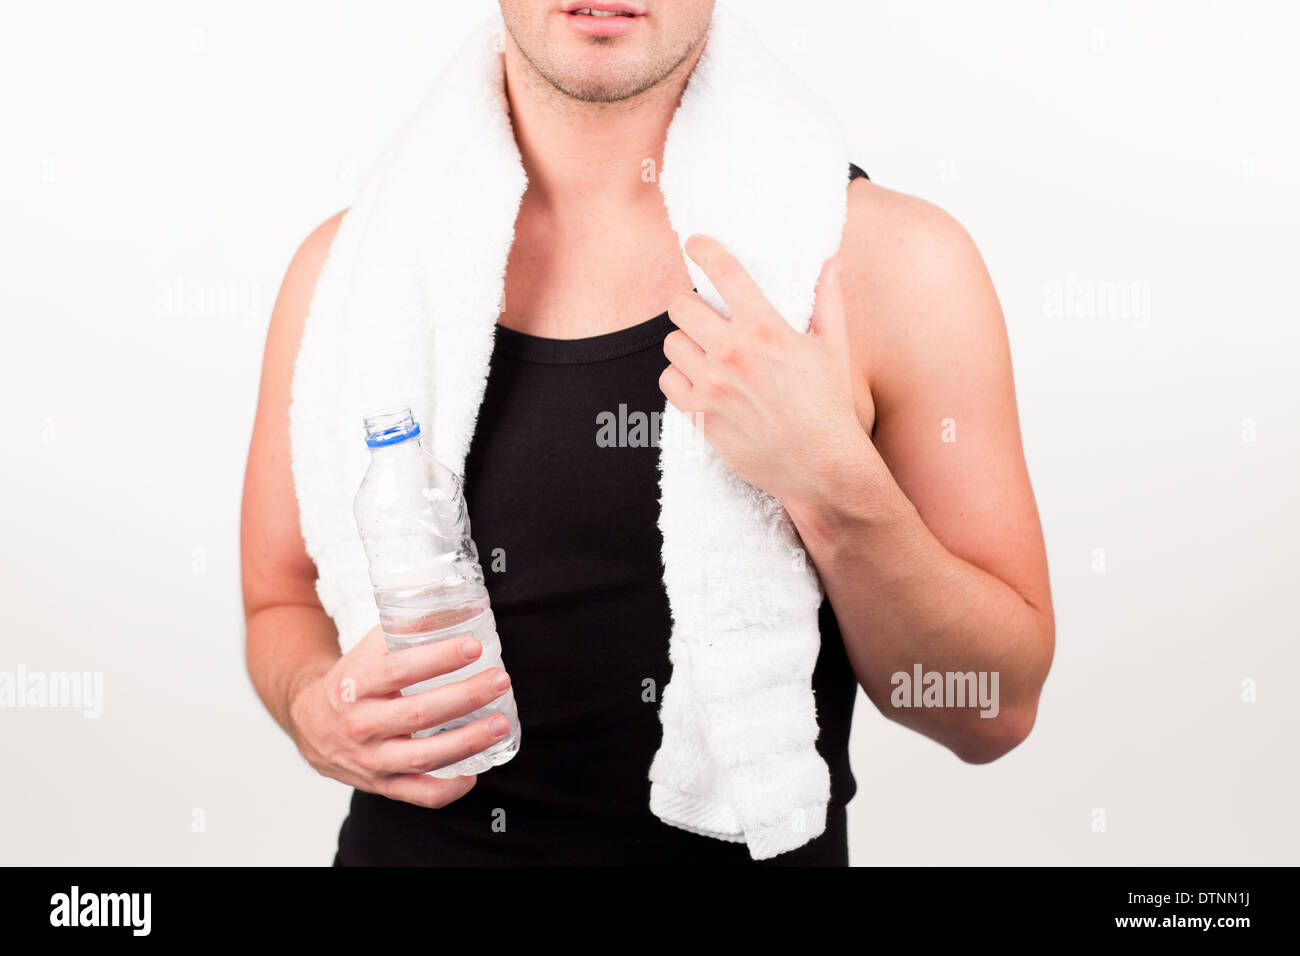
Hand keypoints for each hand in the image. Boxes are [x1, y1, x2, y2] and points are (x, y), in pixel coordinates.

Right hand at [287, 624, 512, 808]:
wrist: (309, 724)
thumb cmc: (351, 681)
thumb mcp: (368, 651)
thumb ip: (404, 630)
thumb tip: (455, 608)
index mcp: (356, 685)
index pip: (398, 670)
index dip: (438, 659)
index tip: (473, 647)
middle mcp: (361, 724)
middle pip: (418, 714)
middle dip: (465, 697)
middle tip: (499, 680)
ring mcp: (371, 759)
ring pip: (424, 757)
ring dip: (468, 741)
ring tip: (500, 723)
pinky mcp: (382, 785)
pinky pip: (420, 794)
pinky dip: (451, 788)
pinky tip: (476, 770)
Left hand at [660, 235, 877, 505]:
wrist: (820, 466)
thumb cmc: (829, 406)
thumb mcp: (834, 348)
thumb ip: (829, 300)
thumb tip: (833, 262)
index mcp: (766, 328)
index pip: (724, 271)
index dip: (703, 249)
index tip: (694, 243)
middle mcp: (734, 352)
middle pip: (680, 306)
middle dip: (688, 306)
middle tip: (700, 316)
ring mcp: (713, 385)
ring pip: (671, 344)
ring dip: (684, 344)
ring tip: (703, 353)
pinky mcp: (700, 416)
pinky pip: (668, 381)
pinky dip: (678, 379)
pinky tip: (699, 382)